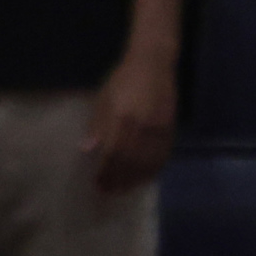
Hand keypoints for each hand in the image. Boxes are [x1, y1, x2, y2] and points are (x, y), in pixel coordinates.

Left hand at [84, 44, 175, 194]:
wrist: (153, 63)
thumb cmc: (123, 78)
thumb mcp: (104, 97)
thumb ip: (97, 124)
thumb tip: (87, 149)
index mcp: (121, 116)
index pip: (112, 153)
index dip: (106, 171)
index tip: (98, 184)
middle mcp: (140, 125)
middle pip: (129, 161)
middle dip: (119, 179)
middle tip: (109, 192)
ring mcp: (157, 128)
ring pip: (147, 162)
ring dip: (135, 179)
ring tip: (124, 189)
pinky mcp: (169, 128)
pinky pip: (162, 155)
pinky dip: (153, 170)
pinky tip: (144, 178)